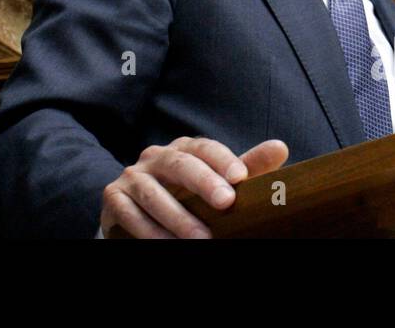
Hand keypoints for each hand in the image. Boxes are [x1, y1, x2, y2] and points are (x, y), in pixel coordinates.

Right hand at [100, 137, 288, 237]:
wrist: (133, 209)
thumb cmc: (185, 196)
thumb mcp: (216, 182)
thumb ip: (246, 168)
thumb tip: (280, 148)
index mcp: (182, 148)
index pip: (203, 147)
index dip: (222, 159)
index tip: (242, 177)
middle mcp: (155, 157)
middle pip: (178, 163)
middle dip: (202, 182)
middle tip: (225, 202)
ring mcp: (132, 176)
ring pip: (153, 193)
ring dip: (178, 217)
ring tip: (202, 239)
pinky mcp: (114, 198)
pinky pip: (131, 215)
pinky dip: (150, 233)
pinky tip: (169, 246)